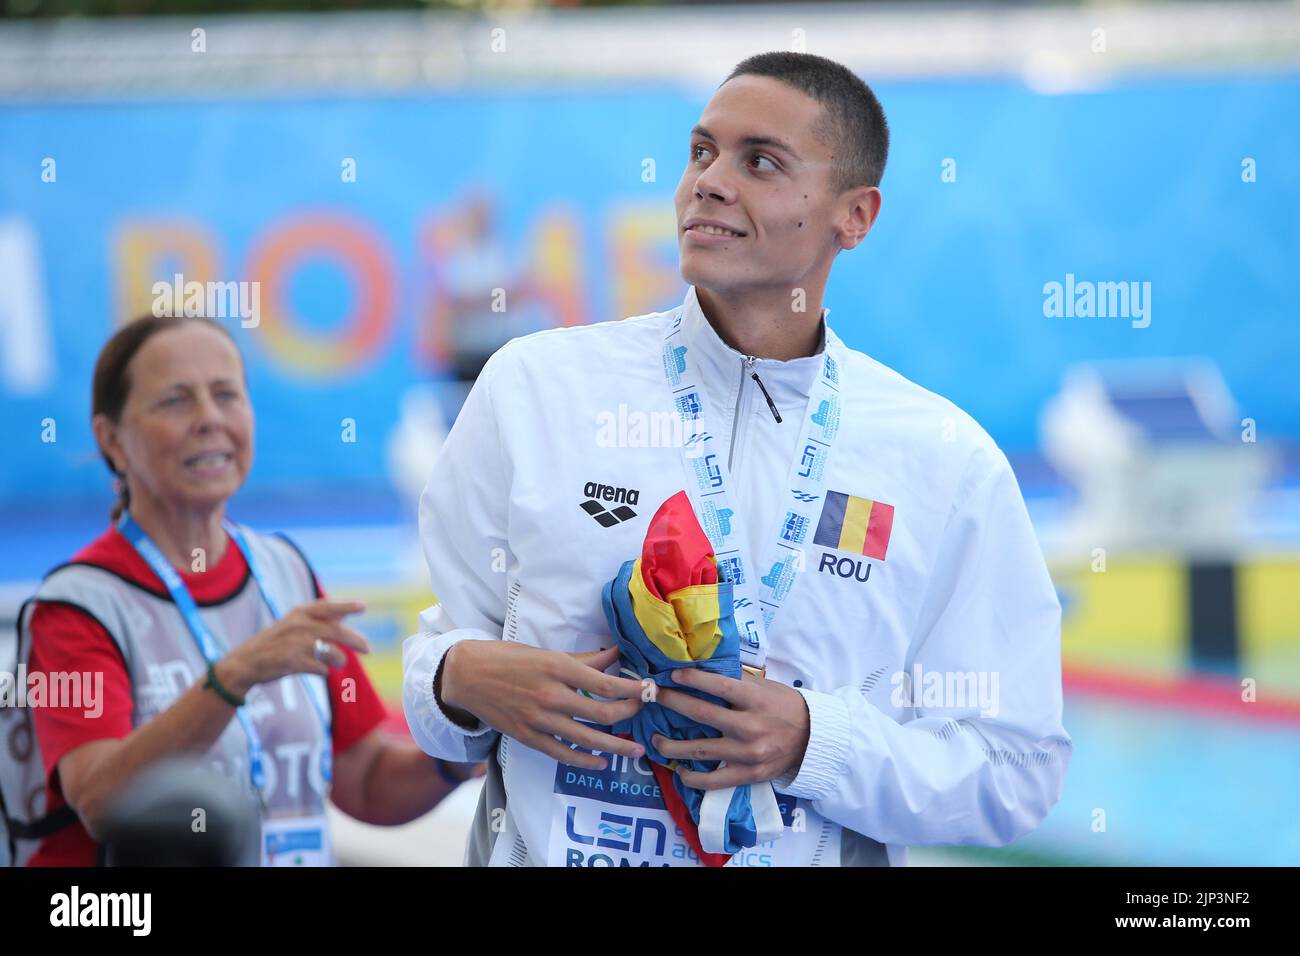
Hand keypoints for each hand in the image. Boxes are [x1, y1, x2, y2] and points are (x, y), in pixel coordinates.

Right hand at [218, 599, 370, 696]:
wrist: (246, 663)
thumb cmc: (274, 643)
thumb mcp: (293, 624)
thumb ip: (318, 621)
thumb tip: (344, 617)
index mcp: (300, 613)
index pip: (328, 607)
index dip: (346, 606)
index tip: (363, 606)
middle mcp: (300, 625)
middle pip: (337, 632)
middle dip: (356, 641)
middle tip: (369, 649)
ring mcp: (297, 644)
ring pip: (333, 653)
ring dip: (338, 660)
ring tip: (336, 663)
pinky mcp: (295, 662)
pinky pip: (322, 669)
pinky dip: (323, 671)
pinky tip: (316, 670)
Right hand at [441, 642, 647, 770]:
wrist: (465, 675)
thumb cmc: (507, 658)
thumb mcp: (546, 652)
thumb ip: (583, 659)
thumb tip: (615, 654)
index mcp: (557, 667)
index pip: (605, 683)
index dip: (631, 690)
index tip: (648, 690)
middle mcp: (550, 694)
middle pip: (601, 713)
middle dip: (629, 715)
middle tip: (643, 712)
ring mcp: (538, 719)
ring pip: (587, 738)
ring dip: (616, 745)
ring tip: (636, 749)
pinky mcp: (527, 736)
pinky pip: (562, 753)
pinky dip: (584, 759)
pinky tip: (601, 761)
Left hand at [653, 667, 809, 789]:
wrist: (813, 739)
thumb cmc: (785, 706)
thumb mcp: (765, 687)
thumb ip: (736, 681)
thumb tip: (703, 669)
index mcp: (755, 700)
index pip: (718, 687)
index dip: (692, 680)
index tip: (672, 675)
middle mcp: (749, 727)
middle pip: (702, 715)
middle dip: (673, 704)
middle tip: (653, 698)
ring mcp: (747, 754)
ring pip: (700, 751)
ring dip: (672, 745)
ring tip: (655, 740)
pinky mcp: (748, 775)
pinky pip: (714, 780)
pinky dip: (692, 778)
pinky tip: (679, 770)